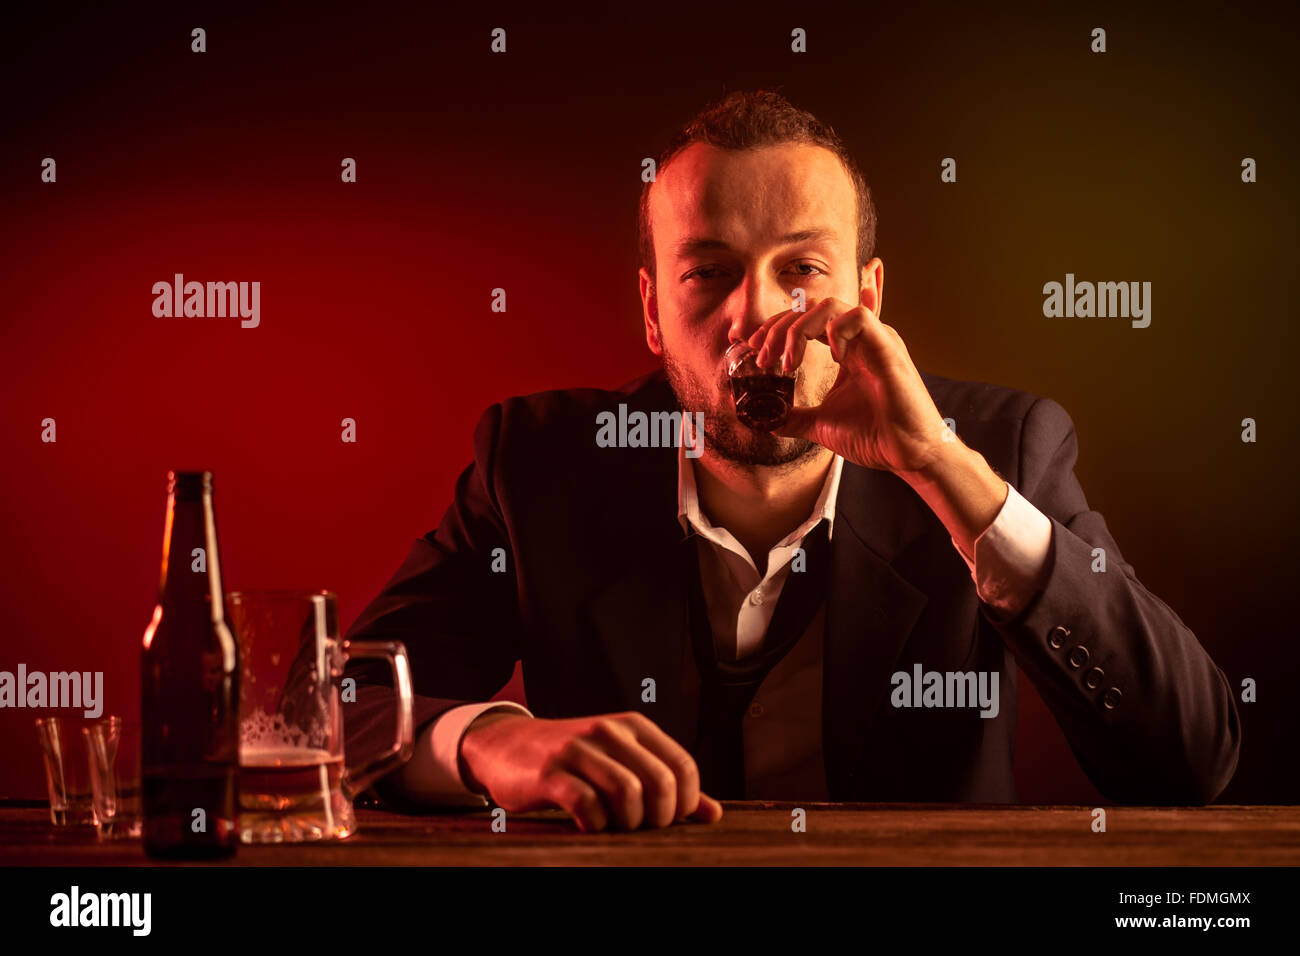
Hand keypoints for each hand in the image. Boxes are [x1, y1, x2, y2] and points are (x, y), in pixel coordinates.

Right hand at [459, 710, 724, 832]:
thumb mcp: (622, 761)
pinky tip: (590, 826)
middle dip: (659, 818)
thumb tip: (713, 813)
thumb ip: (666, 784)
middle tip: (643, 829)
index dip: (685, 802)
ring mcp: (578, 751)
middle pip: (660, 782)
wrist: (506, 746)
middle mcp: (609, 732)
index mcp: (633, 727)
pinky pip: (587, 804)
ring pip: (628, 793)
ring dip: (629, 823)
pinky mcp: (550, 773)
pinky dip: (596, 824)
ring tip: (617, 828)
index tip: (668, 820)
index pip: (683, 765)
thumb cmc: (573, 761)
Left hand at [747, 295, 951, 475]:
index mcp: (847, 350)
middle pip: (812, 307)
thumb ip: (796, 417)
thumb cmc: (876, 437)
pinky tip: (831, 358)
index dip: (776, 328)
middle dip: (779, 328)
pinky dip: (835, 331)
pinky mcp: (888, 349)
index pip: (806, 319)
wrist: (909, 455)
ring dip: (799, 329)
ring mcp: (875, 340)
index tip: (755, 349)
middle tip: (764, 358)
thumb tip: (768, 421)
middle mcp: (861, 340)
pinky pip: (858, 318)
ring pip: (831, 306)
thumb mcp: (822, 425)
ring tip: (788, 361)